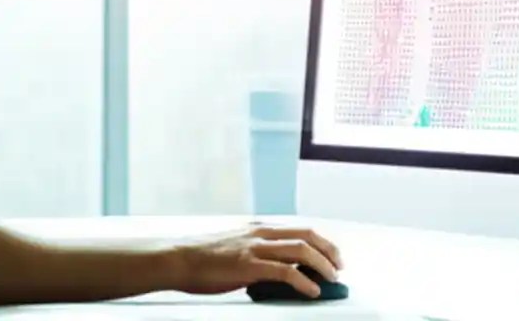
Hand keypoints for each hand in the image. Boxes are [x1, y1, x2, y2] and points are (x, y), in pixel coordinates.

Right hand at [169, 223, 343, 297]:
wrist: (179, 259)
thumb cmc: (202, 257)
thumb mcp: (235, 246)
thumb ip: (256, 251)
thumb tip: (276, 266)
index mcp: (259, 228)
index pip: (300, 229)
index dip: (321, 242)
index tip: (333, 255)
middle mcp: (261, 233)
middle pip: (307, 236)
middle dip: (329, 251)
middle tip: (339, 267)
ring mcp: (255, 248)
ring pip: (300, 251)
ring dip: (322, 265)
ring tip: (331, 279)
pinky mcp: (248, 266)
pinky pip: (284, 272)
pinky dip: (303, 281)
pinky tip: (312, 291)